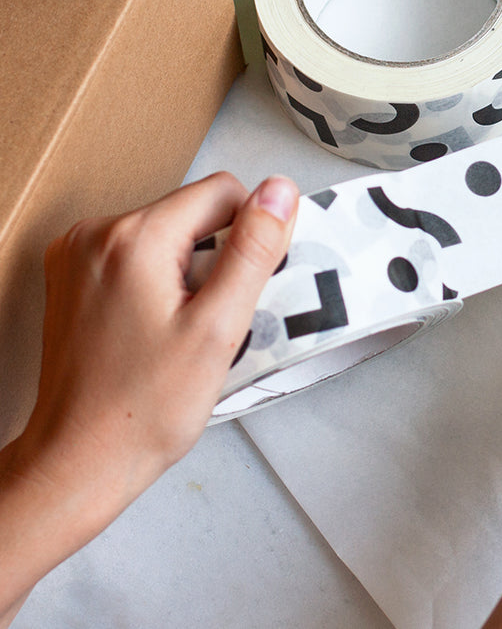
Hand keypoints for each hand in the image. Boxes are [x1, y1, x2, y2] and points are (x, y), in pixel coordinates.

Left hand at [0, 172, 298, 623]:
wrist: (79, 460)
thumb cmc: (144, 408)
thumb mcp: (219, 327)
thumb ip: (253, 250)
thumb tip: (279, 190)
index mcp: (133, 238)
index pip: (223, 192)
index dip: (248, 236)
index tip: (238, 288)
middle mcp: (95, 233)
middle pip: (193, 211)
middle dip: (215, 257)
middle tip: (207, 318)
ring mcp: (77, 253)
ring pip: (168, 232)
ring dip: (188, 270)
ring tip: (179, 327)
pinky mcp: (72, 274)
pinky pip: (138, 252)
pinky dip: (159, 279)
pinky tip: (156, 326)